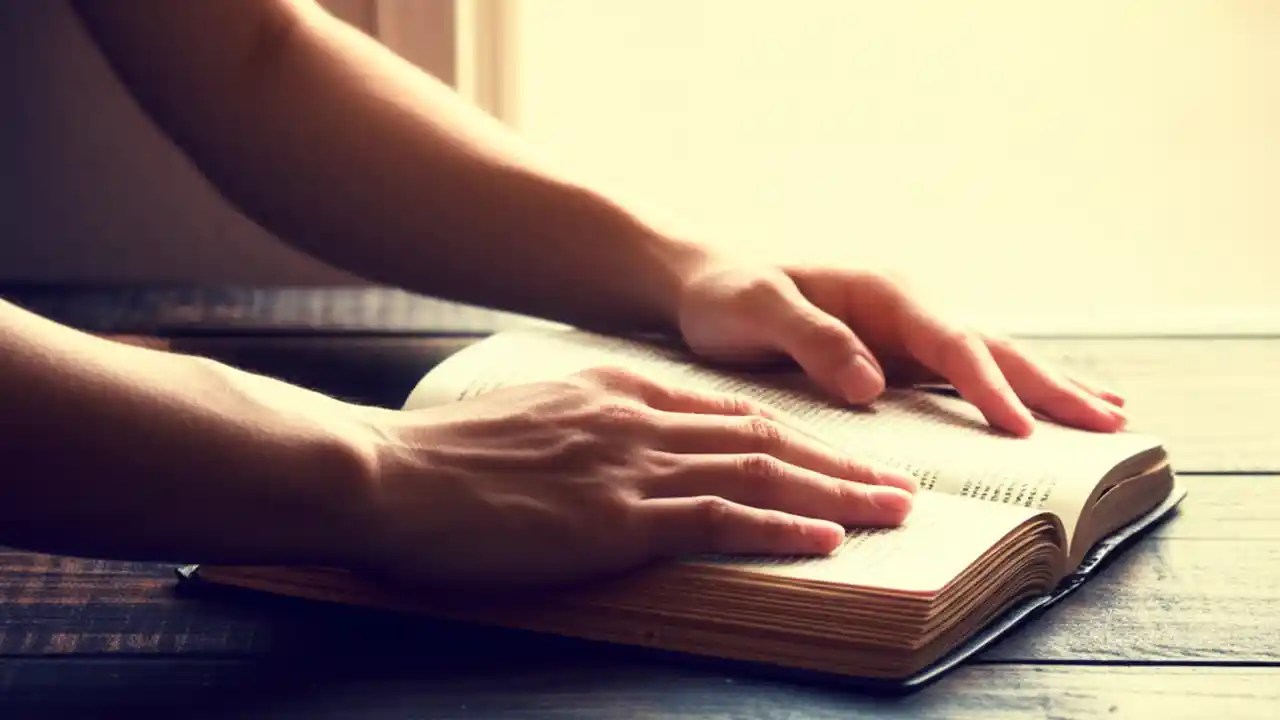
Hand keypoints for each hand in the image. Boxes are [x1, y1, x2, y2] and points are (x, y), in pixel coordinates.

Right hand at [354, 367, 916, 589]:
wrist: (388, 472)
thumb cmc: (446, 457)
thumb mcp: (532, 420)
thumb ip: (591, 429)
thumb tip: (626, 457)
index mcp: (618, 392)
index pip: (729, 412)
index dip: (794, 436)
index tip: (835, 454)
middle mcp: (638, 418)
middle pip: (764, 436)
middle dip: (839, 459)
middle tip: (898, 482)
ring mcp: (629, 466)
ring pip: (758, 472)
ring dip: (835, 492)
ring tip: (892, 511)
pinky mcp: (613, 518)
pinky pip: (716, 518)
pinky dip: (778, 527)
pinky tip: (824, 539)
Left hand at [676, 262, 1126, 436]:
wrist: (704, 284)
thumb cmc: (726, 292)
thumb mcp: (756, 309)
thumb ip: (812, 340)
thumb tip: (873, 386)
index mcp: (882, 292)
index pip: (951, 341)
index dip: (989, 386)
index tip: (1022, 430)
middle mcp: (906, 310)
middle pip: (993, 348)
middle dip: (1052, 385)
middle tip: (1116, 422)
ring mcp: (905, 335)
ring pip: (990, 362)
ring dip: (1047, 389)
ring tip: (1111, 417)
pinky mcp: (895, 358)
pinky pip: (960, 380)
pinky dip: (1006, 397)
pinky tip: (1035, 418)